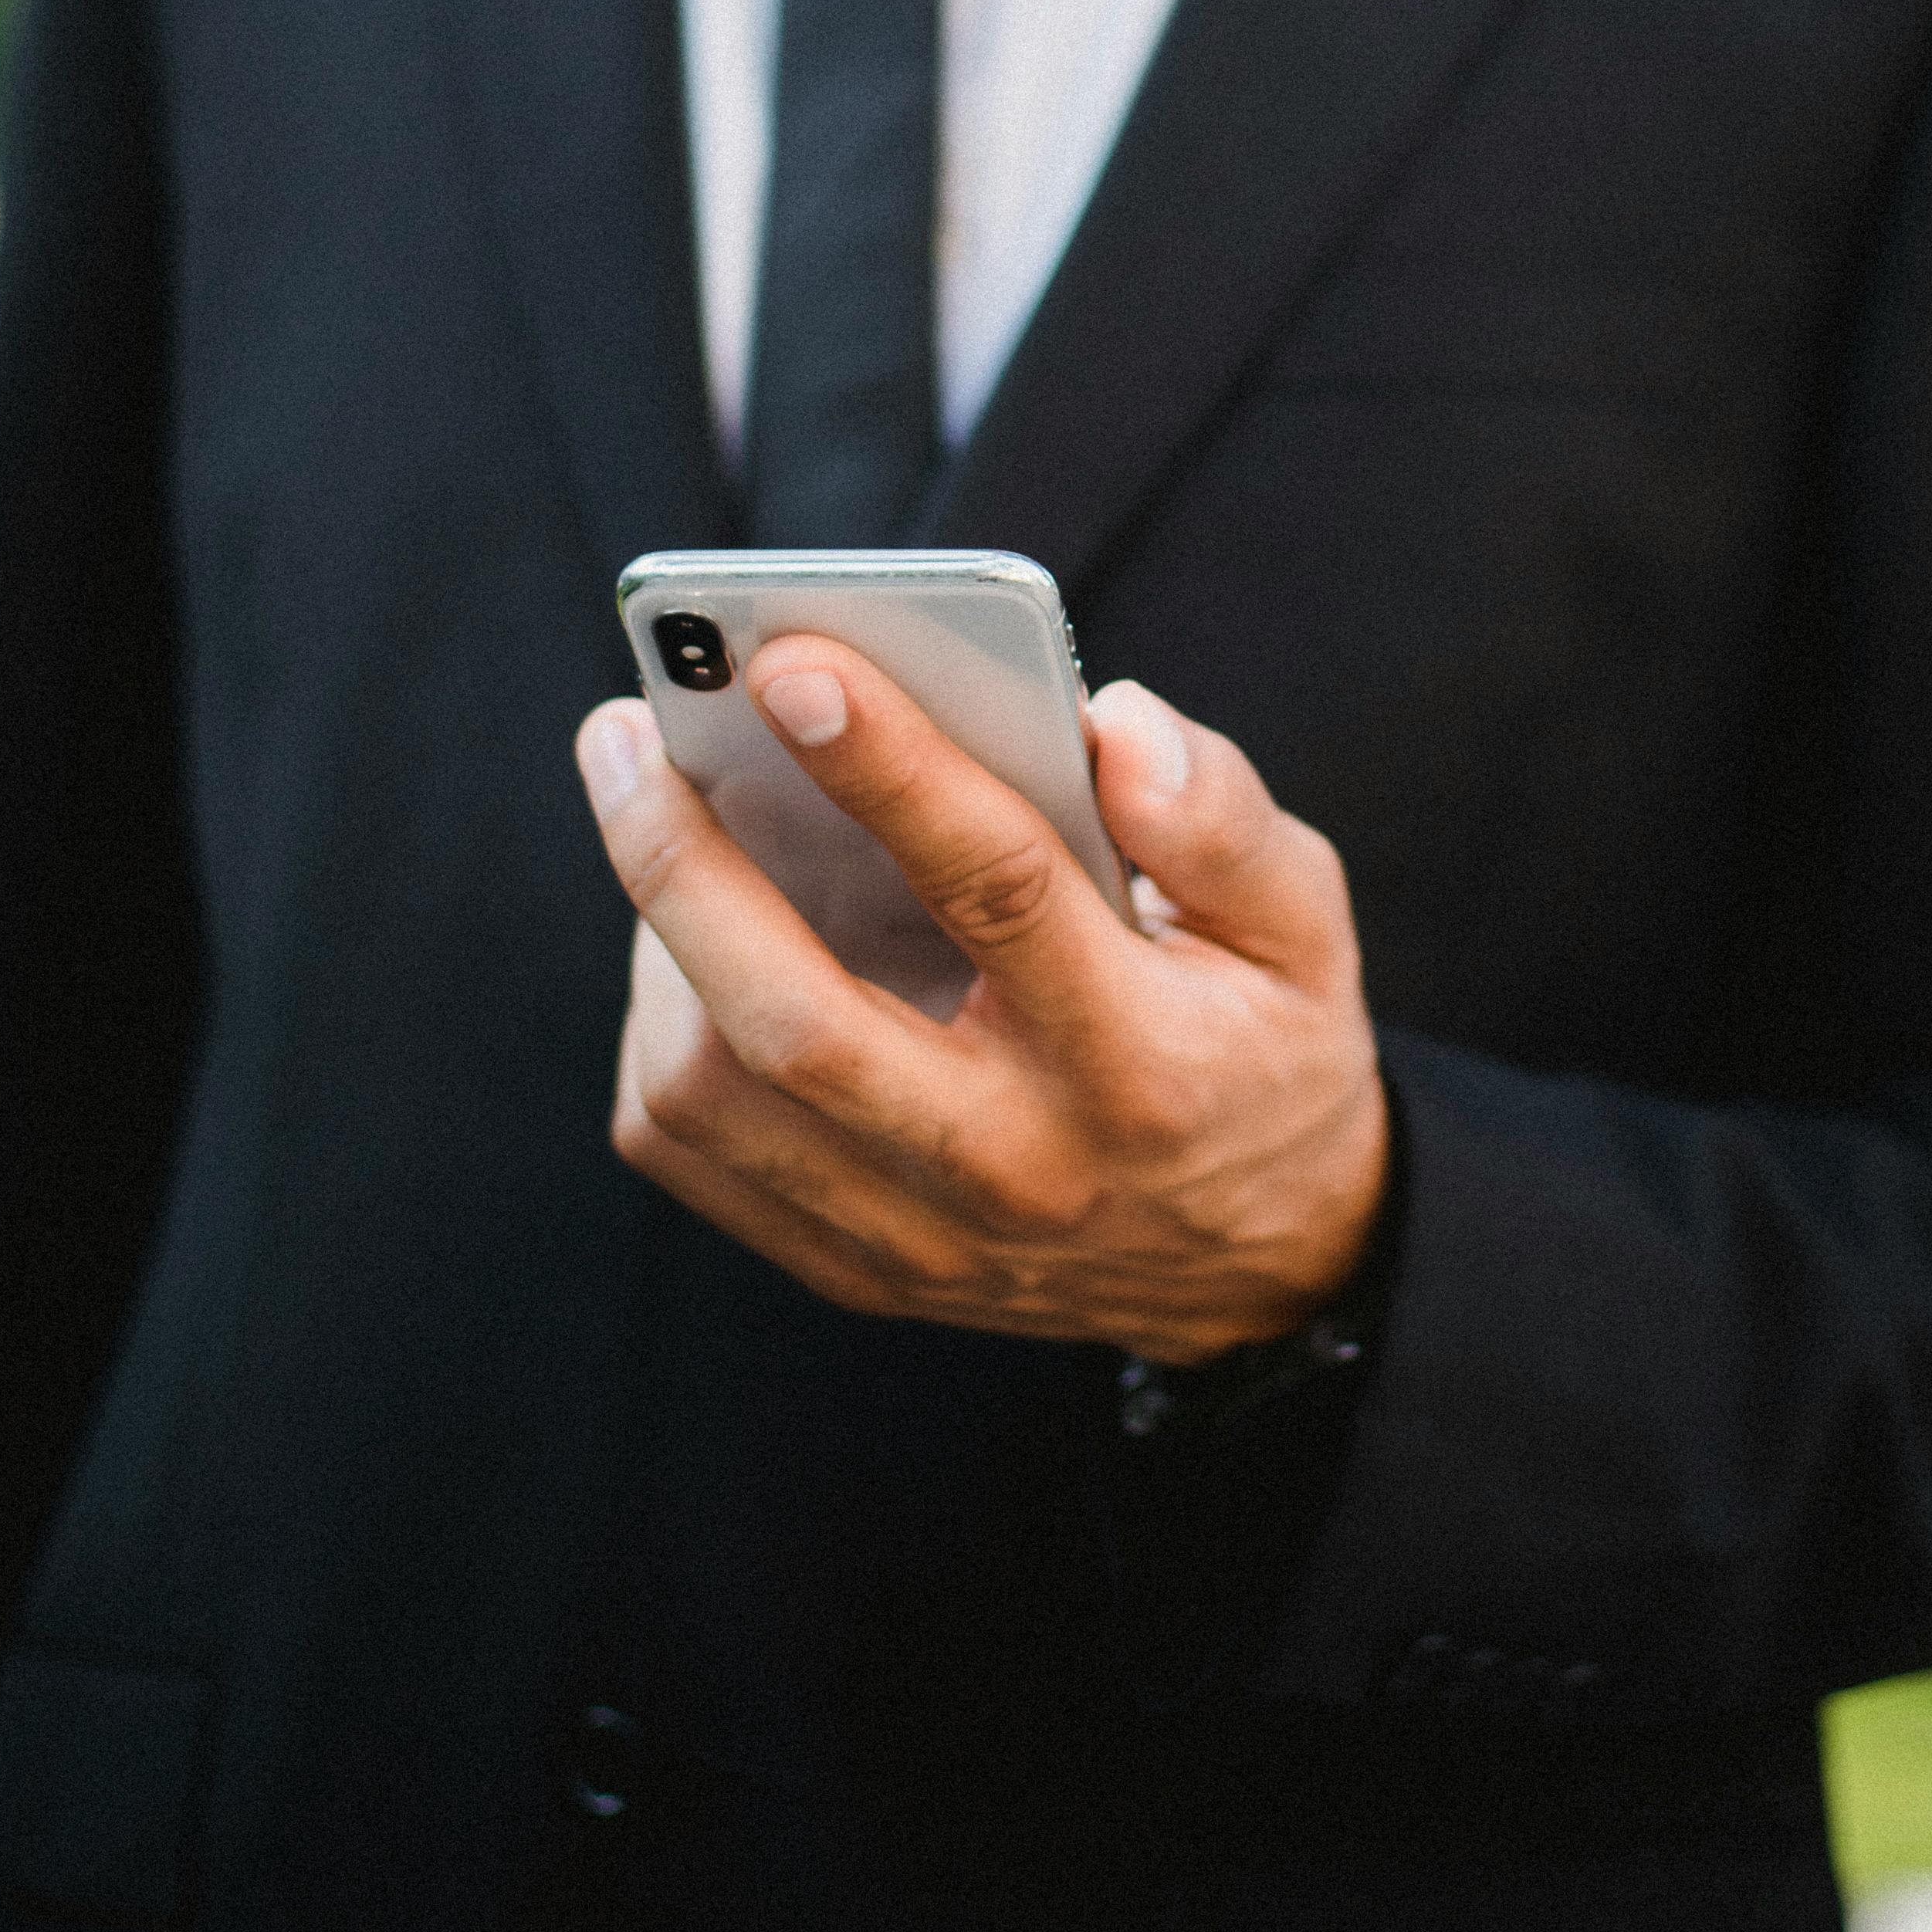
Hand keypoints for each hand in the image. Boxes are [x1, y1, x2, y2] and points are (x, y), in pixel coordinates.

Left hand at [574, 646, 1386, 1363]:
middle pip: (797, 1022)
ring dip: (656, 942)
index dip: (892, 769)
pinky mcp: (859, 1267)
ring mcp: (923, 1233)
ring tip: (657, 813)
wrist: (1265, 1269)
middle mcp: (1017, 1163)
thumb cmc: (1265, 1048)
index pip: (999, 892)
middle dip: (684, 864)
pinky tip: (679, 944)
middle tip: (627, 732)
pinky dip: (656, 1035)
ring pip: (716, 1096)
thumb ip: (1221, 819)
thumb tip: (1110, 720)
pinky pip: (694, 1156)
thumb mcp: (1304, 925)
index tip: (791, 662)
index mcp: (1139, 1059)